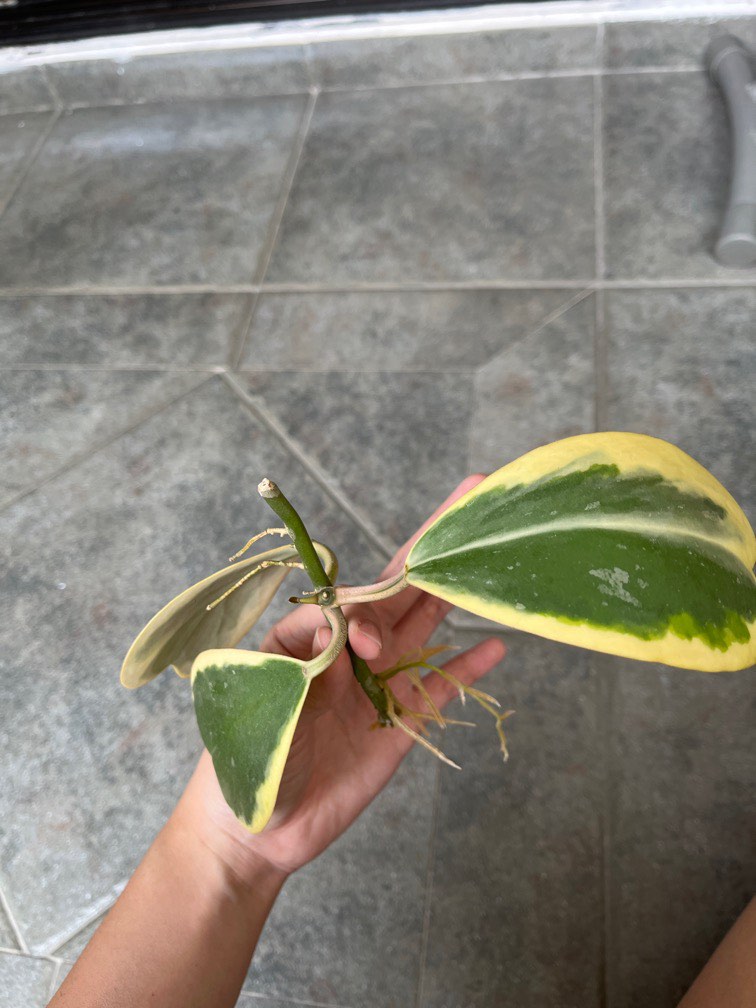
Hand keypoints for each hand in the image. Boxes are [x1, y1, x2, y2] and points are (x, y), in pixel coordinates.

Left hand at [175, 475, 506, 882]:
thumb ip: (299, 653)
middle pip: (400, 587)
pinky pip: (440, 686)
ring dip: (456, 591)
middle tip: (469, 496)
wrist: (258, 825)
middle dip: (432, 543)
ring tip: (490, 560)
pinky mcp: (401, 722)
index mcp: (315, 635)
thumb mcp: (261, 692)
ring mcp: (381, 683)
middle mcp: (353, 650)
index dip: (367, 611)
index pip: (354, 598)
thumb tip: (339, 624)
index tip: (364, 650)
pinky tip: (497, 645)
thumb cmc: (246, 752)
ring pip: (425, 624)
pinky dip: (467, 667)